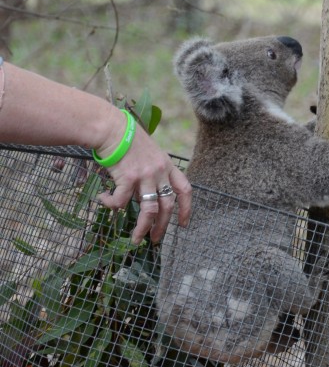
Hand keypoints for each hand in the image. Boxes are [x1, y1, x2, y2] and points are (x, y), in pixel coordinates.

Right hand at [96, 121, 191, 244]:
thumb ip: (153, 173)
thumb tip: (146, 196)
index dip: (186, 209)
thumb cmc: (128, 139)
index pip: (185, 190)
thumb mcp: (150, 153)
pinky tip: (104, 201)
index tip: (183, 224)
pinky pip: (121, 201)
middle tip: (156, 239)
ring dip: (143, 228)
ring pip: (149, 210)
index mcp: (168, 166)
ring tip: (136, 239)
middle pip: (167, 206)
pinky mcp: (128, 178)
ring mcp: (145, 175)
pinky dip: (112, 205)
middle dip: (163, 226)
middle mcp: (160, 172)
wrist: (111, 128)